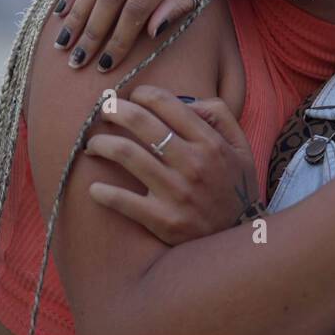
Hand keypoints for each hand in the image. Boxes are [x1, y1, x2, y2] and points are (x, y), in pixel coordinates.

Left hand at [85, 86, 257, 245]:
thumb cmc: (234, 188)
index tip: (134, 96)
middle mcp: (193, 164)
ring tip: (93, 144)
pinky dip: (102, 192)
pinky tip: (94, 188)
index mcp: (210, 143)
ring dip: (101, 143)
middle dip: (114, 110)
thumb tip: (185, 101)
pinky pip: (123, 200)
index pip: (168, 104)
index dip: (143, 94)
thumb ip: (219, 115)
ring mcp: (176, 193)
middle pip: (141, 122)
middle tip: (104, 111)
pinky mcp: (163, 220)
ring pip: (126, 154)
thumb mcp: (241, 147)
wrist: (236, 240)